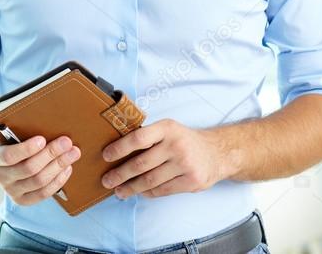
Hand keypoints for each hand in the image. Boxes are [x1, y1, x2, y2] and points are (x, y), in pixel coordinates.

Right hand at [0, 134, 80, 205]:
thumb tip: (48, 127)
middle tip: (67, 142)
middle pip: (29, 168)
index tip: (42, 139)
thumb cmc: (9, 143)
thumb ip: (21, 133)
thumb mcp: (8, 136)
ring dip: (59, 165)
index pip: (9, 156)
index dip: (26, 149)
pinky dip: (58, 180)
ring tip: (72, 153)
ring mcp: (11, 191)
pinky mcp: (22, 200)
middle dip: (51, 154)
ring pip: (39, 181)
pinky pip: (43, 193)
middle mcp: (0, 176)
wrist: (1, 163)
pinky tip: (67, 168)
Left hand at [101, 119, 229, 198]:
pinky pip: (163, 190)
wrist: (217, 153)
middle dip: (120, 174)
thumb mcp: (168, 129)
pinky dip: (148, 193)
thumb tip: (117, 150)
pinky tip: (139, 192)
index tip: (105, 156)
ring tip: (119, 191)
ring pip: (150, 180)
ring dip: (131, 188)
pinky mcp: (191, 182)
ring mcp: (185, 165)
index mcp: (167, 128)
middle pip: (141, 164)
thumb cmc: (184, 140)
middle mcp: (176, 145)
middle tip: (106, 181)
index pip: (138, 138)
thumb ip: (148, 137)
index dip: (120, 148)